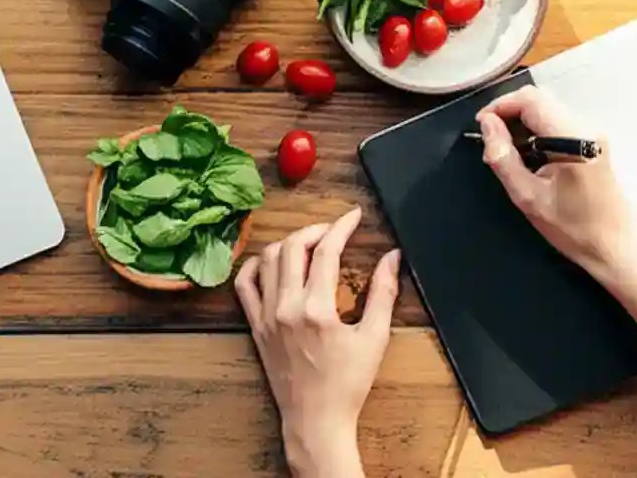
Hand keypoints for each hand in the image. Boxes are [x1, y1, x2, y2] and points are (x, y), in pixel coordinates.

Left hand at [235, 207, 401, 477]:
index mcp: (318, 310)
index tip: (354, 216)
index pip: (327, 251)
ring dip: (288, 243)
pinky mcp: (255, 326)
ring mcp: (266, 316)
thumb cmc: (348, 384)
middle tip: (333, 230)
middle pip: (293, 247)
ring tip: (309, 244)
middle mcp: (286, 308)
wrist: (316, 420)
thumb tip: (392, 257)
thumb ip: (384, 293)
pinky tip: (272, 262)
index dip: (342, 226)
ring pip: (268, 259)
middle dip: (315, 229)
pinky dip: (255, 266)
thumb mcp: (374, 338)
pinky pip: (244, 285)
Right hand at [476, 85, 636, 285]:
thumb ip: (503, 157)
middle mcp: (586, 126)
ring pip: (546, 108)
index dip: (500, 106)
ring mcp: (591, 131)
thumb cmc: (573, 227)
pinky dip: (534, 130)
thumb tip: (487, 126)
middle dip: (508, 113)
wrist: (614, 243)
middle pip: (539, 99)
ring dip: (520, 122)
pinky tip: (526, 154)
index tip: (481, 125)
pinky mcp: (591, 140)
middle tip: (490, 140)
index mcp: (574, 137)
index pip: (531, 99)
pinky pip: (555, 121)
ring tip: (505, 150)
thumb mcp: (527, 196)